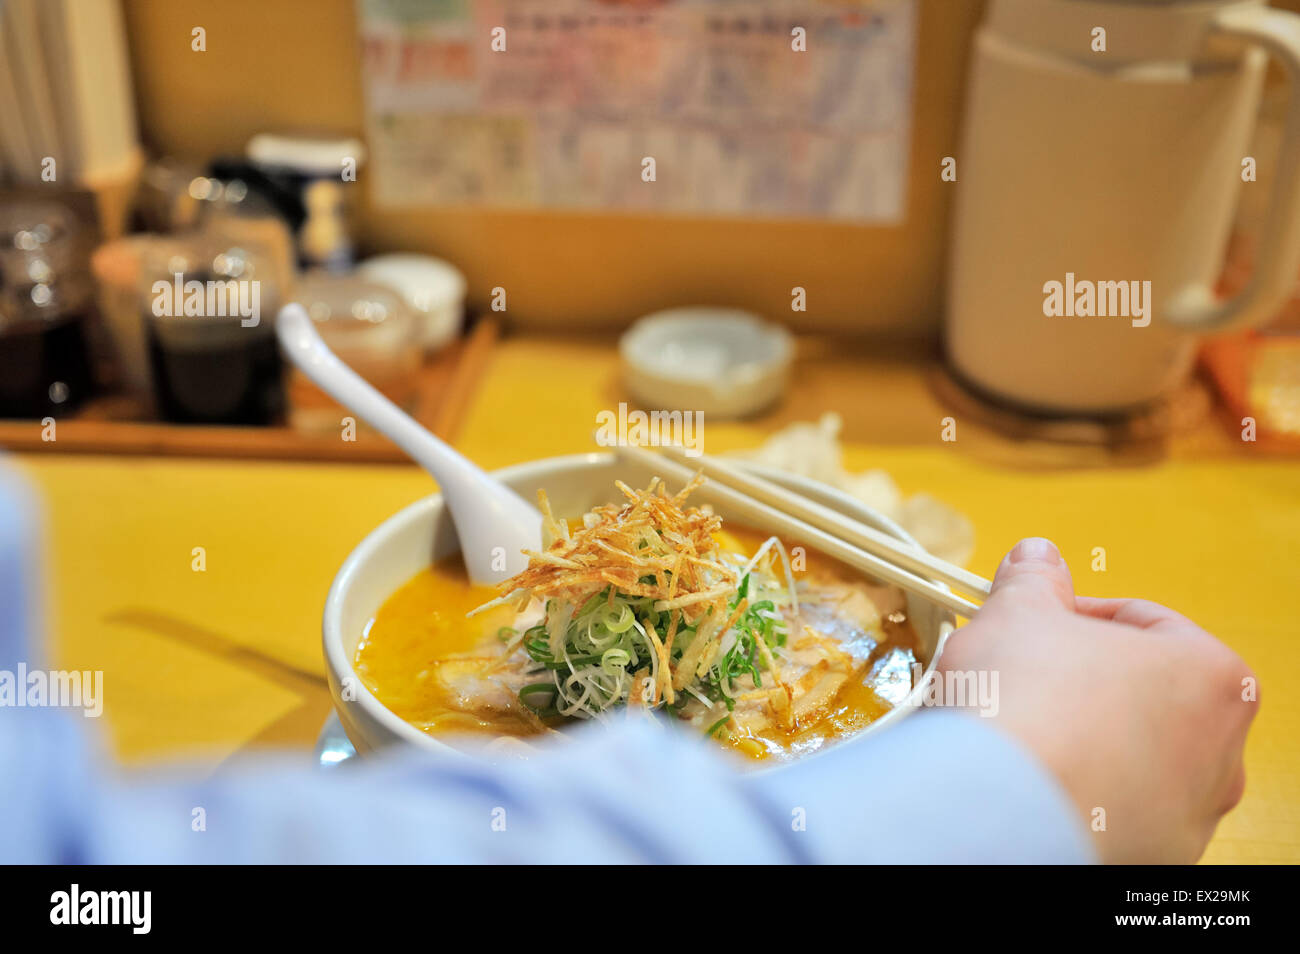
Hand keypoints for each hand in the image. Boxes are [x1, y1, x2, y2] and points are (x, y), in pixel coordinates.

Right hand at [939, 537, 1257, 862]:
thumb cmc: (1026, 704)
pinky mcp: (1145, 856)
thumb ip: (1034, 580)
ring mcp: (1186, 815)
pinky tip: (1026, 777)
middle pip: (1145, 694)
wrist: (992, 806)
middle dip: (1085, 679)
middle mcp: (1219, 754)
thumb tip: (1036, 560)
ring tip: (1020, 727)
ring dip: (1083, 736)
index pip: (1147, 624)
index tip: (1041, 621)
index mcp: (1213, 679)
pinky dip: (1077, 790)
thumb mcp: (1018, 610)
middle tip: (1028, 671)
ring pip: (1131, 756)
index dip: (1081, 615)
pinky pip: (1112, 809)